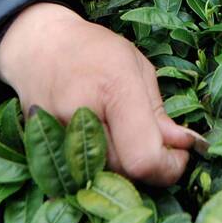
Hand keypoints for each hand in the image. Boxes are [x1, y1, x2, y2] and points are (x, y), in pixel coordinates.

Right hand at [0, 1, 197, 185]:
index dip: (170, 166)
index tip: (181, 151)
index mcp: (114, 89)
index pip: (144, 158)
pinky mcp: (43, 147)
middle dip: (152, 166)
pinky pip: (82, 172)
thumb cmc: (94, 50)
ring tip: (129, 137)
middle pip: (127, 173)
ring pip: (105, 176)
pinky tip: (106, 142)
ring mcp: (57, 135)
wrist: (37, 46)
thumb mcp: (137, 68)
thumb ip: (159, 112)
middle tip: (160, 144)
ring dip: (127, 167)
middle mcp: (82, 116)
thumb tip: (184, 145)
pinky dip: (101, 165)